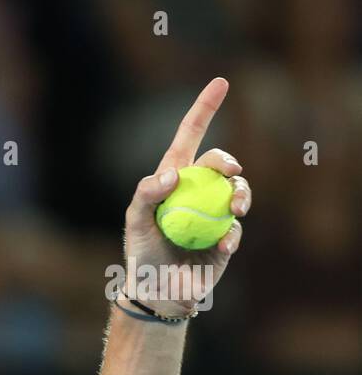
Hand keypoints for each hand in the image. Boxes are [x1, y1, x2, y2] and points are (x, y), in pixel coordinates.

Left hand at [121, 77, 251, 315]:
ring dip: (242, 195)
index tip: (222, 82)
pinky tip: (223, 245)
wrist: (158, 292)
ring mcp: (213, 212)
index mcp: (173, 178)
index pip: (189, 137)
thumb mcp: (134, 223)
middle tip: (230, 173)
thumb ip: (145, 194)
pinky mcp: (225, 236)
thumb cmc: (141, 254)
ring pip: (238, 190)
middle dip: (228, 162)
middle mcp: (196, 190)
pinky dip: (233, 233)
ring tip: (235, 209)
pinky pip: (237, 227)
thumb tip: (174, 174)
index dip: (205, 109)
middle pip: (221, 162)